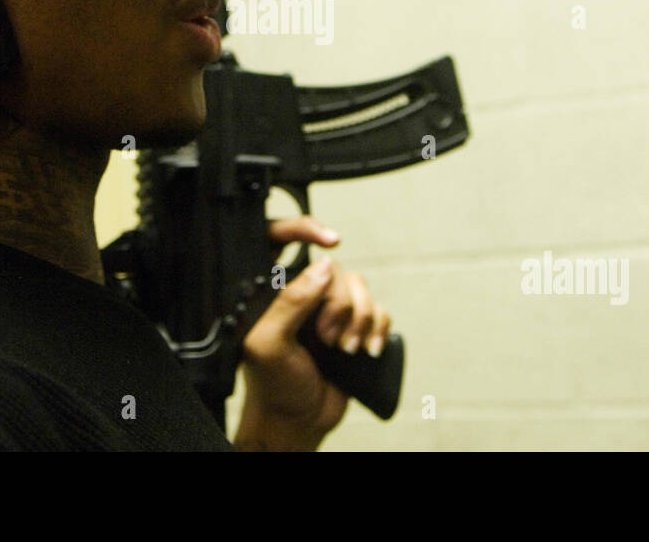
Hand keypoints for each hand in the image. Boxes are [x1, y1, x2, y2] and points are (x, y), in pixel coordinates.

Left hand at [233, 216, 391, 450]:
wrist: (301, 419)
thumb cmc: (274, 385)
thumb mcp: (270, 343)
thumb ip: (291, 301)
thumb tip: (324, 267)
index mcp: (272, 292)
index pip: (282, 240)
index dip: (305, 229)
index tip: (330, 238)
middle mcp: (302, 294)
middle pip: (334, 269)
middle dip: (338, 305)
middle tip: (324, 337)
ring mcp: (329, 309)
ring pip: (360, 286)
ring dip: (359, 320)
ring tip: (344, 349)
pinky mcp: (354, 325)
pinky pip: (378, 308)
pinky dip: (377, 328)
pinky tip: (367, 350)